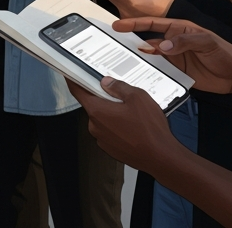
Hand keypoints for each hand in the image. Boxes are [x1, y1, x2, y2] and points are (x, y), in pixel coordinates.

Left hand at [68, 76, 182, 173]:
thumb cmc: (149, 128)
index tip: (70, 75)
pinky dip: (118, 127)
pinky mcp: (111, 149)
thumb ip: (119, 87)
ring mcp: (102, 139)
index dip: (73, 81)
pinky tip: (134, 127)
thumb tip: (107, 82)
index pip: (78, 92)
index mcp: (97, 111)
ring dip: (112, 114)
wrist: (160, 157)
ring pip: (103, 120)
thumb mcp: (137, 97)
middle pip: (93, 106)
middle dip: (104, 99)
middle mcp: (95, 126)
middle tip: (121, 95)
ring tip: (133, 114)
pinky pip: (110, 132)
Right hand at [111, 17, 231, 94]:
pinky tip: (137, 75)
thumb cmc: (223, 53)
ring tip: (118, 61)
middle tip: (111, 44)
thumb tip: (160, 47)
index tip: (118, 25)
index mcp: (178, 29)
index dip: (134, 23)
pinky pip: (157, 71)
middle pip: (146, 40)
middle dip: (129, 40)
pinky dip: (147, 72)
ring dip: (136, 58)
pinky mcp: (175, 73)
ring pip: (150, 57)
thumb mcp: (206, 42)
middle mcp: (171, 42)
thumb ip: (184, 41)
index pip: (152, 24)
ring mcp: (172, 58)